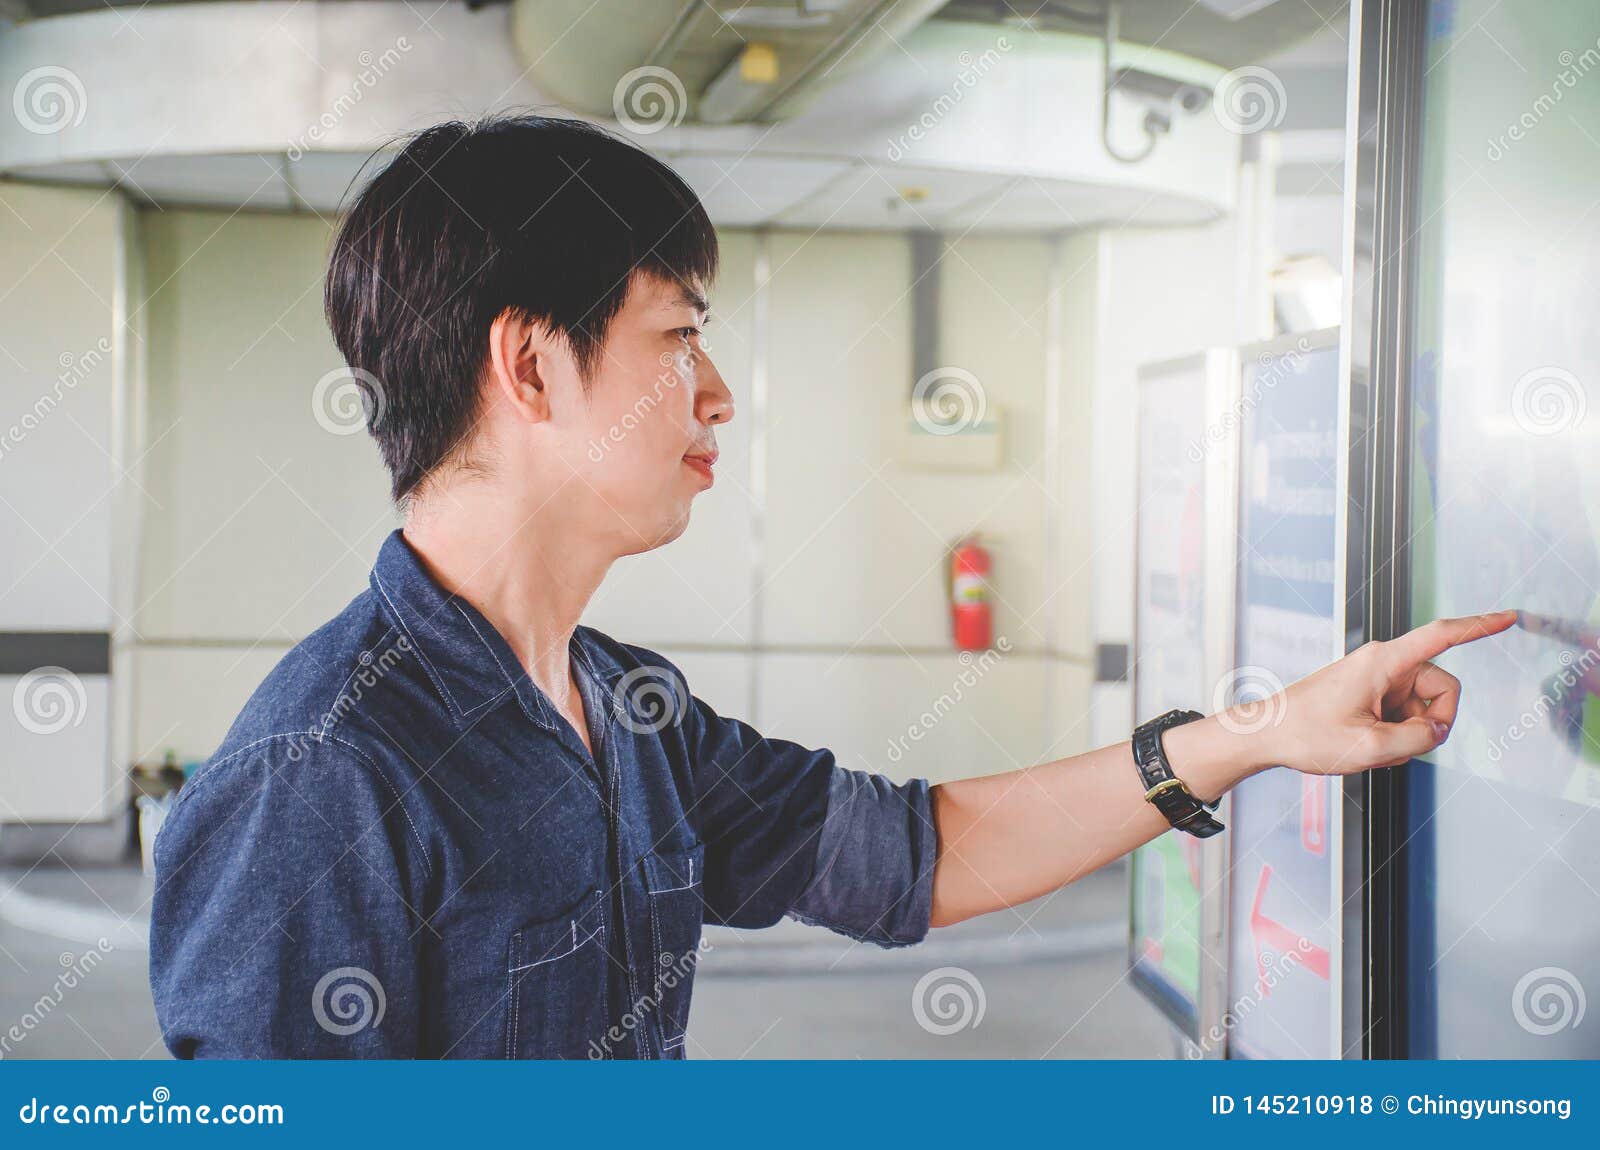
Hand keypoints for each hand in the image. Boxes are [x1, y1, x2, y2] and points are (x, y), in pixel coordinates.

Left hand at [1243, 610, 1516, 776]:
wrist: (1266, 735)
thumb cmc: (1305, 734)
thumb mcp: (1369, 747)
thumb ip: (1417, 739)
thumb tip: (1437, 732)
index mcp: (1383, 662)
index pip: (1440, 636)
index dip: (1479, 627)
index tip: (1509, 617)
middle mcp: (1382, 664)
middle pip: (1441, 689)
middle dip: (1432, 723)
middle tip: (1398, 745)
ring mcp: (1376, 679)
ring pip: (1422, 708)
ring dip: (1407, 734)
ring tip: (1369, 745)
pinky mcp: (1370, 694)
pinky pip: (1403, 716)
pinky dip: (1394, 735)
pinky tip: (1366, 745)